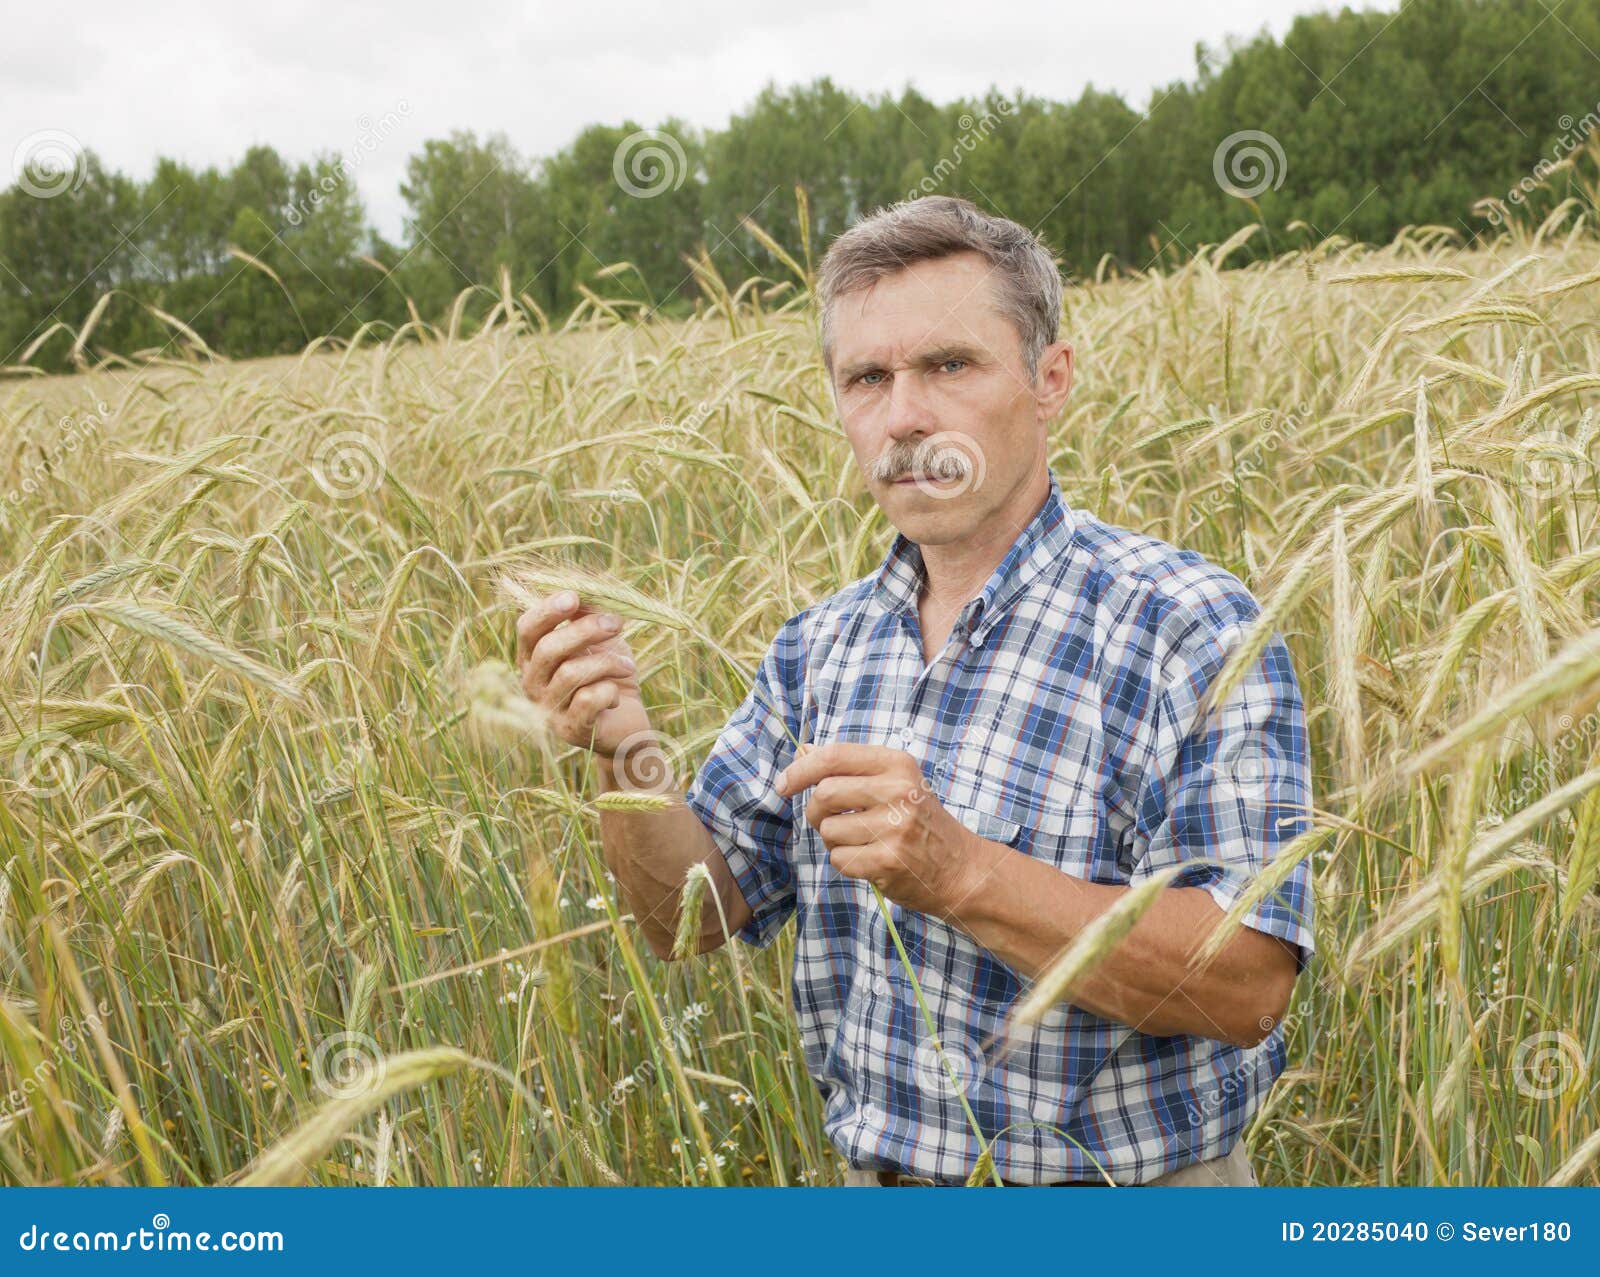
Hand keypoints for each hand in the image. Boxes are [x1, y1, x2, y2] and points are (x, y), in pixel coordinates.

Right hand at [516, 590, 650, 757]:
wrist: (628, 723)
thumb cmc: (610, 676)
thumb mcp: (602, 640)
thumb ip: (588, 616)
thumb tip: (583, 592)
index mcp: (534, 658)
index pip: (527, 629)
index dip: (548, 611)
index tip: (574, 597)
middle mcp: (532, 683)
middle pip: (548, 649)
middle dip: (585, 631)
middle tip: (616, 624)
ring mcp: (548, 709)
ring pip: (570, 673)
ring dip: (607, 663)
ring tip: (628, 665)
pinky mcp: (570, 730)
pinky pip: (587, 700)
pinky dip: (608, 691)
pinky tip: (616, 696)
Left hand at [774, 743, 989, 917]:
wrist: (960, 868)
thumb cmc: (920, 822)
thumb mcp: (895, 782)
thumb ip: (850, 767)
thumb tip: (804, 751)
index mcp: (897, 764)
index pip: (833, 757)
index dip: (800, 770)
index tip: (783, 784)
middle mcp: (898, 791)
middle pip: (824, 794)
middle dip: (815, 812)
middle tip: (829, 821)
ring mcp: (895, 827)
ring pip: (829, 830)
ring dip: (834, 840)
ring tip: (861, 842)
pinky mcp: (889, 861)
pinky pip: (839, 859)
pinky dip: (846, 862)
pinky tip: (869, 859)